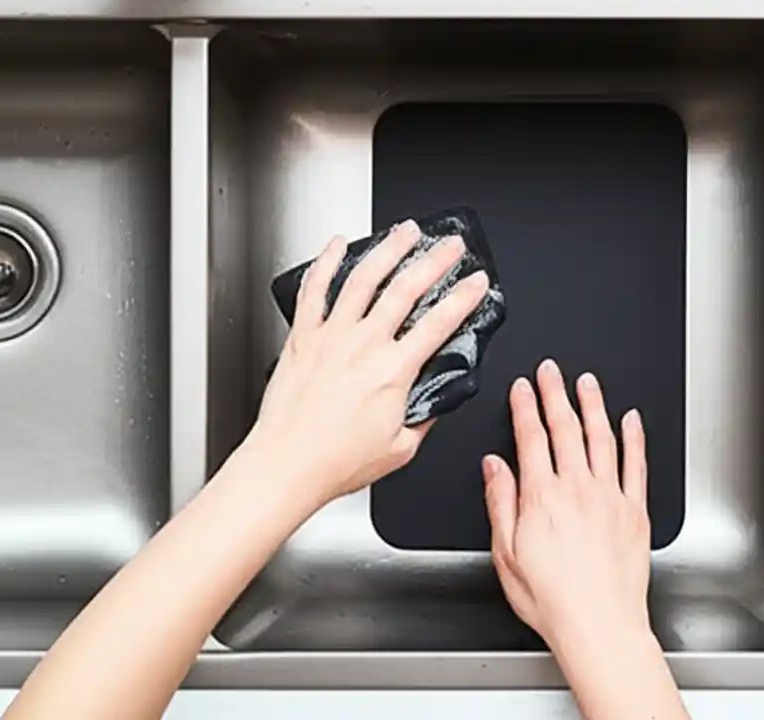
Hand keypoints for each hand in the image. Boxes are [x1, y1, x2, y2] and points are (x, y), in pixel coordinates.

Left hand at [244, 219, 489, 509]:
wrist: (287, 463)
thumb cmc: (335, 461)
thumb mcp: (400, 448)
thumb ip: (423, 419)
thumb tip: (433, 403)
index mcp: (393, 371)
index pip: (440, 323)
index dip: (464, 297)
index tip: (476, 281)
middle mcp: (364, 345)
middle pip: (406, 288)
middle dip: (435, 261)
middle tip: (450, 245)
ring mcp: (331, 335)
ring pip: (364, 278)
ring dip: (389, 249)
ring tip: (405, 231)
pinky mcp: (303, 337)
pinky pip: (315, 289)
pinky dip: (326, 262)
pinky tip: (337, 245)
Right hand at [482, 359, 650, 649]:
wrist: (599, 625)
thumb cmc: (553, 600)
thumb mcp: (505, 554)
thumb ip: (500, 503)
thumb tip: (495, 467)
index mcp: (542, 497)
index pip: (531, 438)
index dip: (525, 407)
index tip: (523, 388)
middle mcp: (578, 489)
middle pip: (566, 428)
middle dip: (556, 394)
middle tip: (552, 371)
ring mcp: (610, 496)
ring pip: (602, 437)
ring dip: (593, 405)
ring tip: (588, 383)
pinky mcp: (636, 511)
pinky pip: (636, 464)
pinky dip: (634, 438)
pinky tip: (631, 421)